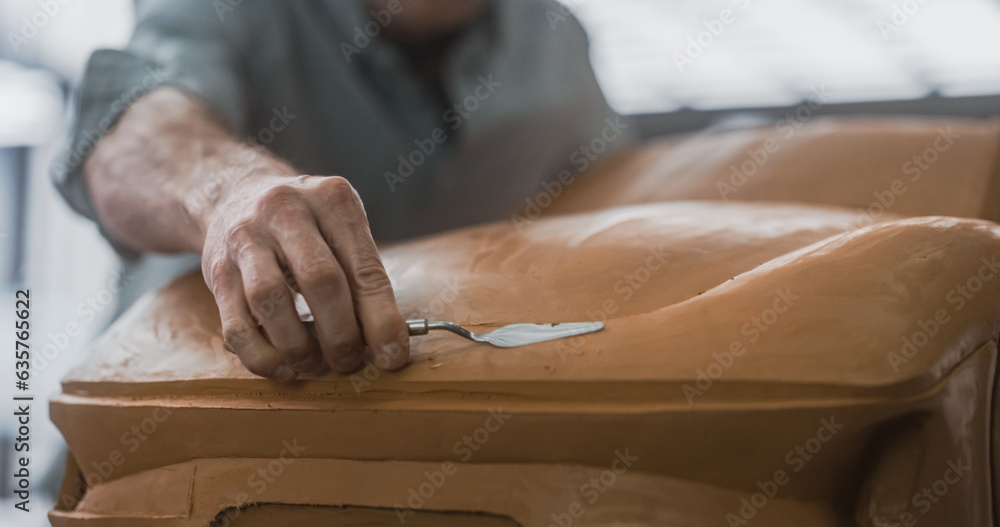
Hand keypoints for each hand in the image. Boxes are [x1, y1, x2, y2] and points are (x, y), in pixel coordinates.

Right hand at [200, 174, 408, 380]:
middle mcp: (286, 210)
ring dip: (298, 345)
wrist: (235, 195)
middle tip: (350, 361)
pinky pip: (235, 324)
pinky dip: (261, 355)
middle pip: (320, 280)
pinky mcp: (217, 269)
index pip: (364, 267)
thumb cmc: (306, 224)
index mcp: (332, 199)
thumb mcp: (341, 229)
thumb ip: (362, 277)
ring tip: (314, 364)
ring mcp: (245, 237)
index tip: (393, 357)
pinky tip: (282, 367)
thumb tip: (387, 342)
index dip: (382, 319)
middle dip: (341, 333)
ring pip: (270, 300)